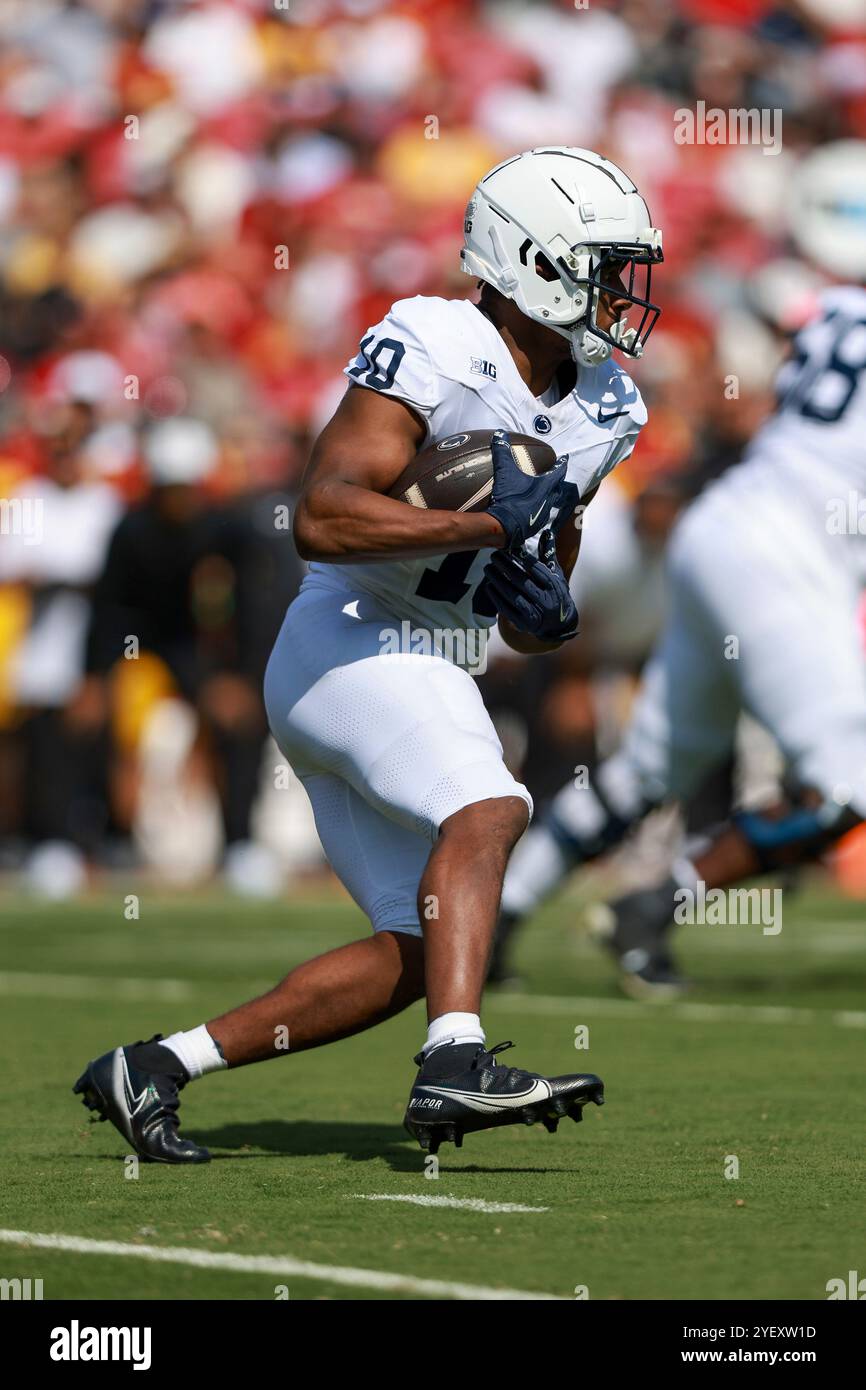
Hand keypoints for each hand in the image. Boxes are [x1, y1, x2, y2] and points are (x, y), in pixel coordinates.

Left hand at [483, 529, 578, 642]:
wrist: (559, 624)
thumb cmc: (556, 593)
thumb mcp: (556, 574)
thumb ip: (549, 555)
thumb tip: (547, 531)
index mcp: (555, 587)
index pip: (538, 570)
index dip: (523, 559)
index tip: (511, 549)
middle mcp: (546, 602)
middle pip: (522, 582)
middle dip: (506, 567)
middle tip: (494, 556)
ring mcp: (535, 615)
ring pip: (513, 595)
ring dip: (498, 581)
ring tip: (488, 569)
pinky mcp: (524, 624)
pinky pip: (507, 609)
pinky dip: (496, 597)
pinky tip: (489, 586)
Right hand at [485, 431, 575, 547]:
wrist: (504, 526)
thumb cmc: (509, 497)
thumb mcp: (505, 471)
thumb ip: (503, 451)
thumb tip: (499, 433)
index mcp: (546, 486)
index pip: (559, 470)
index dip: (562, 463)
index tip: (565, 457)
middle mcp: (548, 500)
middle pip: (557, 488)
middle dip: (558, 481)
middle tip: (556, 476)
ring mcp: (543, 514)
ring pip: (551, 503)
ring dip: (549, 497)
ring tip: (545, 493)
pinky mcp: (534, 526)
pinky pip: (541, 515)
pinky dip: (538, 510)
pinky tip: (532, 510)